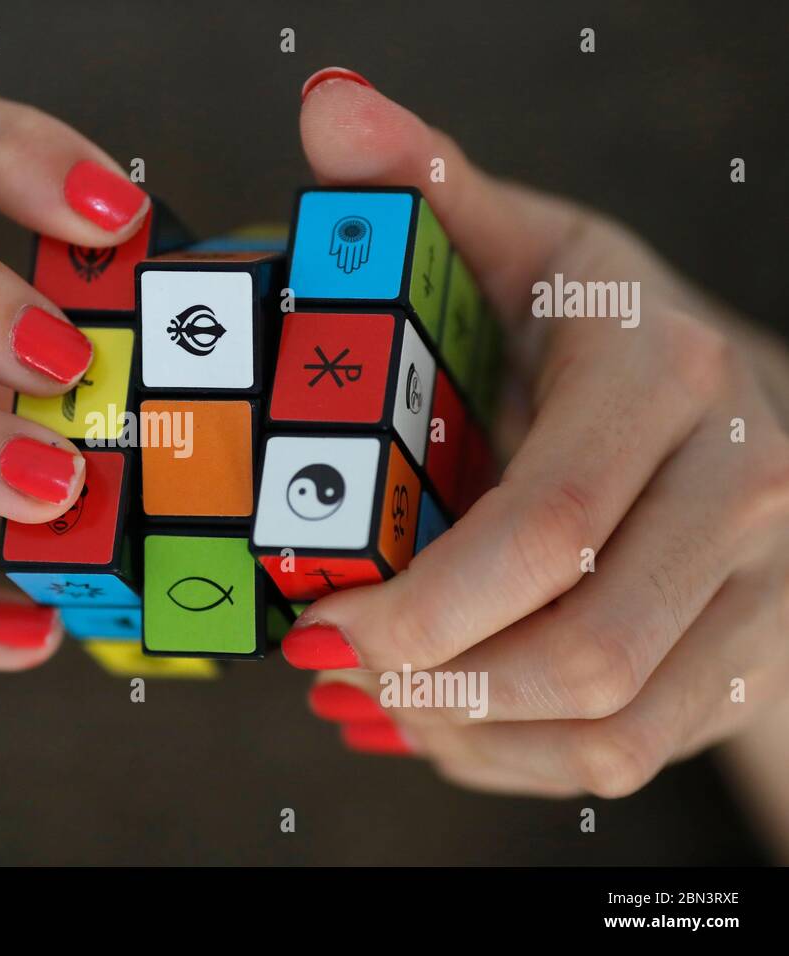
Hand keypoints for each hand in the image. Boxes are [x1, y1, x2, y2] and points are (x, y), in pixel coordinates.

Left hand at [285, 67, 788, 797]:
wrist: (730, 401)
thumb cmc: (596, 325)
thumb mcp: (521, 241)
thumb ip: (426, 183)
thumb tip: (327, 108)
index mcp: (664, 378)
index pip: (549, 529)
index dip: (420, 602)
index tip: (318, 620)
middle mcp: (739, 486)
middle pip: (585, 651)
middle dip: (433, 683)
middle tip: (329, 668)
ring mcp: (755, 586)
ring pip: (611, 724)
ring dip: (467, 735)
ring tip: (372, 704)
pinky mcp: (744, 657)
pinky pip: (632, 752)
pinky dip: (517, 762)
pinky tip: (440, 729)